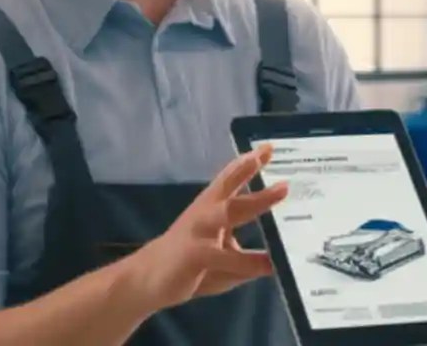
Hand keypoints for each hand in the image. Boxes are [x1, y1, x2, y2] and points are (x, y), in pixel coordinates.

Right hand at [132, 144, 287, 310]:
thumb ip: (249, 257)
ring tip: (280, 191)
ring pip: (230, 212)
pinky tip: (270, 264)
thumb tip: (279, 262)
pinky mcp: (195, 255)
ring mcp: (199, 232)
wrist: (146, 279)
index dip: (248, 162)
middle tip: (269, 153)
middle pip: (228, 186)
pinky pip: (226, 257)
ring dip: (257, 201)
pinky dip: (249, 260)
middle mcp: (205, 213)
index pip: (230, 178)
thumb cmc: (189, 263)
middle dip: (249, 169)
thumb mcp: (223, 257)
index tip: (269, 147)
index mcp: (210, 207)